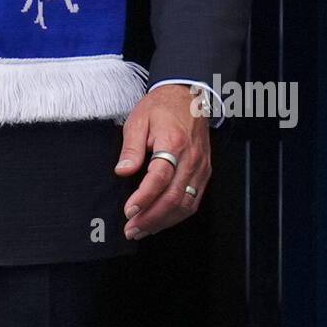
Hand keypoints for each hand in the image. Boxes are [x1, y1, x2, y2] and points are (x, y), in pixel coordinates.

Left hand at [114, 84, 211, 240]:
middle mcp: (191, 159)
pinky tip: (161, 221)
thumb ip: (131, 147)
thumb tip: (122, 171)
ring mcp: (200, 168)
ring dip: (163, 221)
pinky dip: (177, 215)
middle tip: (131, 229)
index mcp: (173, 143)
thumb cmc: (161, 107)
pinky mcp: (204, 173)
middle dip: (151, 217)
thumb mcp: (139, 120)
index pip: (159, 177)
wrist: (188, 96)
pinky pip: (193, 201)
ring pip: (185, 204)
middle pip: (173, 197)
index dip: (144, 197)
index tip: (129, 210)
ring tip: (142, 230)